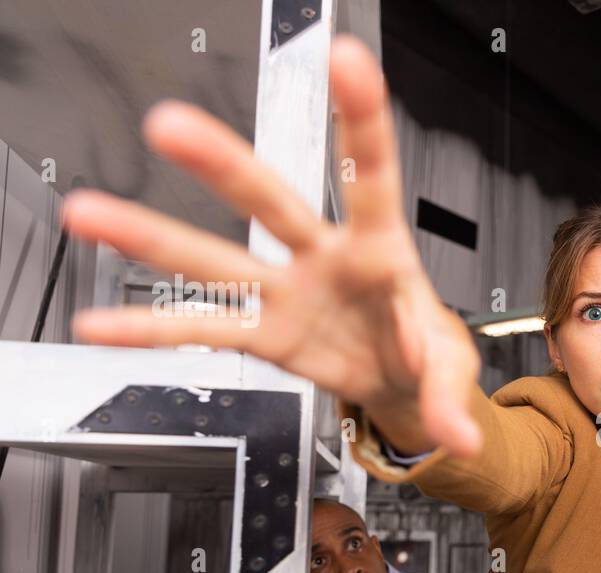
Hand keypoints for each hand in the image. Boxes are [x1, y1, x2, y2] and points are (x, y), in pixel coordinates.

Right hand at [62, 36, 481, 457]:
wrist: (402, 383)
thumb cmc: (428, 353)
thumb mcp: (454, 369)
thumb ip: (452, 396)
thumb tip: (459, 434)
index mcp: (382, 250)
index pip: (371, 174)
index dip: (359, 118)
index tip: (347, 62)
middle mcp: (324, 258)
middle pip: (273, 202)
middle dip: (225, 167)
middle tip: (172, 126)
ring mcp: (288, 293)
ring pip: (218, 259)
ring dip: (156, 238)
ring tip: (93, 213)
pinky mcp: (266, 334)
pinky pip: (205, 328)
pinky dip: (154, 332)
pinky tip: (104, 322)